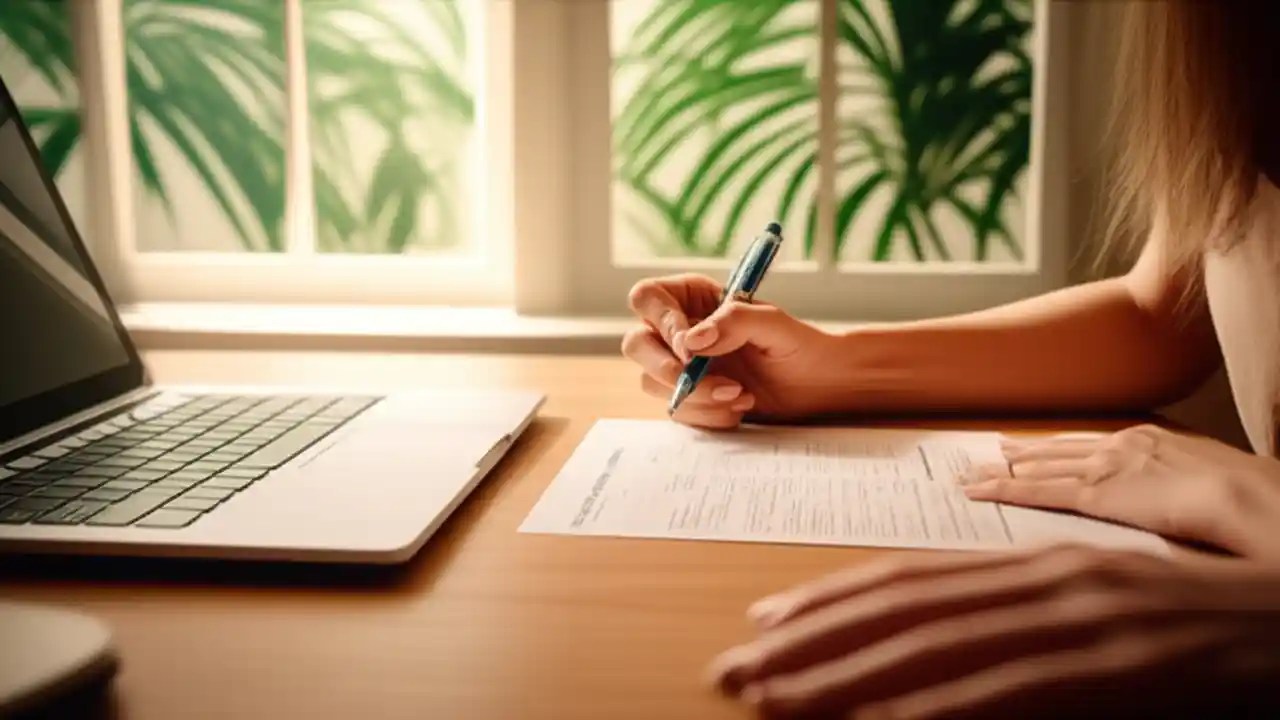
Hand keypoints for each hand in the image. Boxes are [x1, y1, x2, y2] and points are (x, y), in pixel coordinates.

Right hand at [622, 274, 846, 428]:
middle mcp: (680, 331)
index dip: (661, 321)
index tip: (691, 346)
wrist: (819, 386)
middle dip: (666, 367)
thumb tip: (693, 340)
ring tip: (738, 394)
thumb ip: (736, 321)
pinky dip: (706, 414)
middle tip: (698, 378)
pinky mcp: (691, 399)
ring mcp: (681, 367)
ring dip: (693, 395)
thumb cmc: (801, 345)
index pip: (648, 298)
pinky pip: (677, 411)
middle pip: (636, 344)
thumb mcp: (775, 324)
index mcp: (694, 298)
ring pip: (652, 382)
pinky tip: (739, 408)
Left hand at [708, 546, 1279, 718]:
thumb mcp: (1118, 582)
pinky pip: (1010, 693)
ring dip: (844, 678)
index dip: (831, 599)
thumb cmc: (1226, 591)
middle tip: (735, 668)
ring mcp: (1082, 621)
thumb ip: (1039, 589)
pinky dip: (936, 711)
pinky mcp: (1120, 667)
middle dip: (808, 641)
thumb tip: (961, 609)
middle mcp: (1047, 579)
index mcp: (1041, 560)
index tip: (767, 619)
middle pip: (901, 610)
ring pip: (935, 649)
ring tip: (774, 698)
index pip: (909, 578)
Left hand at [959, 424, 1279, 560]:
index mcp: (1149, 439)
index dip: (1062, 447)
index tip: (1041, 446)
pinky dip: (1003, 492)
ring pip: (1039, 469)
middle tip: (994, 452)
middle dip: (1024, 454)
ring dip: (1003, 473)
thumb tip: (1184, 495)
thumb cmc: (1245, 493)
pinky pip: (1036, 494)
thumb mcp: (1212, 477)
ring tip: (973, 474)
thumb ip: (1183, 481)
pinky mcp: (1094, 496)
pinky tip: (978, 493)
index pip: (1092, 444)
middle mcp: (1119, 446)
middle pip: (1059, 451)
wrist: (1245, 495)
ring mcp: (1104, 468)